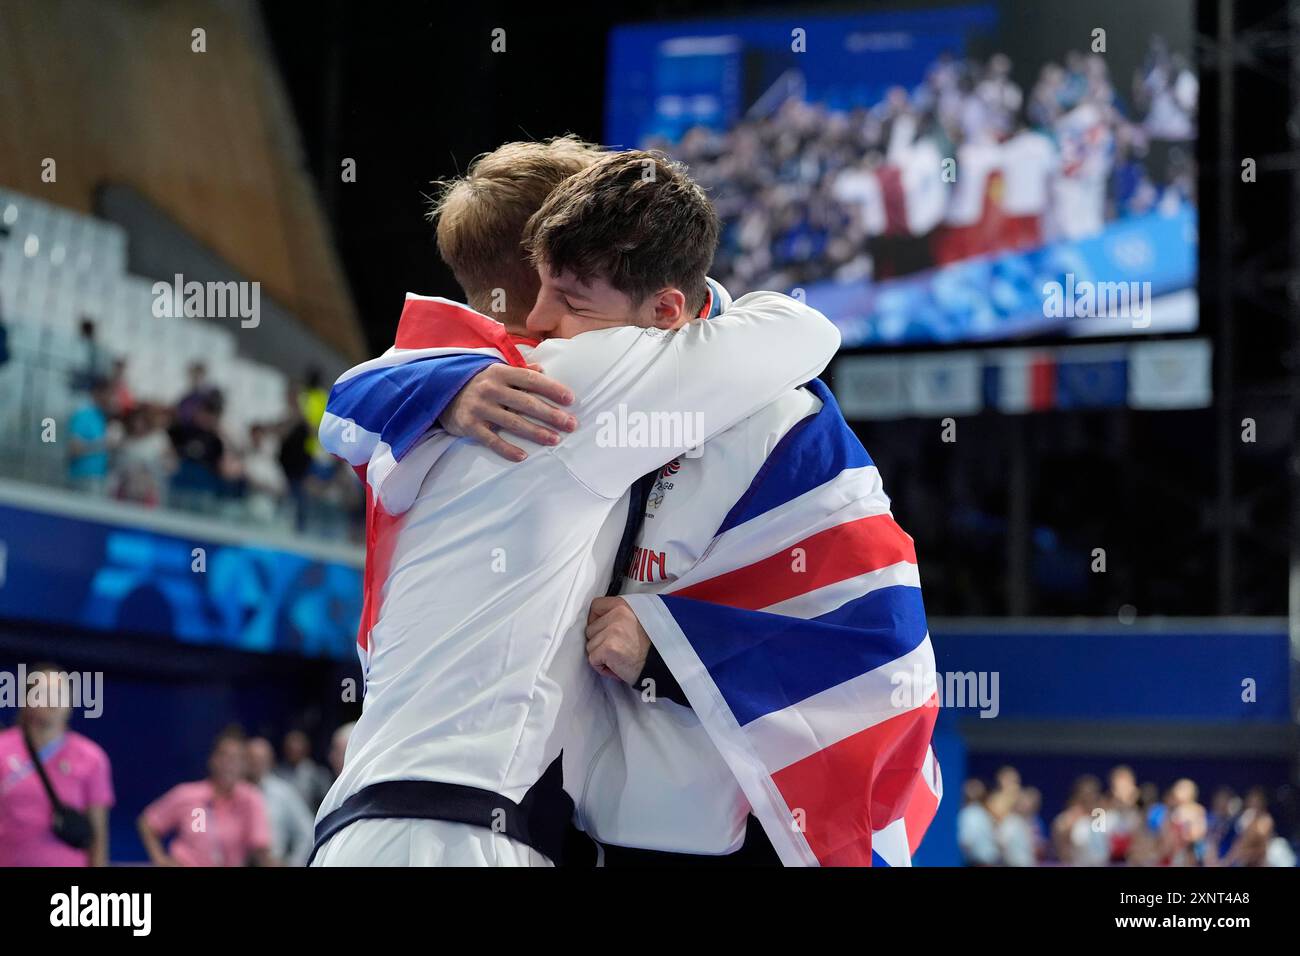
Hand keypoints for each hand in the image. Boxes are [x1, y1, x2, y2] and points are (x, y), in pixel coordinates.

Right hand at [440, 363, 575, 461]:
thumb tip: (542, 369)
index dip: (552, 389)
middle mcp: (490, 388)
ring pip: (512, 422)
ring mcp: (479, 407)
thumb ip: (520, 371)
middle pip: (526, 403)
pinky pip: (491, 440)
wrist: (440, 392)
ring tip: (555, 440)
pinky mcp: (469, 425)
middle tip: (571, 424)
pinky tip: (524, 456)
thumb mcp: (497, 372)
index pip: (531, 380)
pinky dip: (507, 449)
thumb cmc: (478, 383)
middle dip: (551, 414)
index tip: (570, 399)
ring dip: (536, 432)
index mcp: (500, 372)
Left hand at [585, 597, 650, 684]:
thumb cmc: (653, 647)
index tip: (603, 631)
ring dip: (601, 656)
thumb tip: (601, 619)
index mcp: (624, 605)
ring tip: (620, 659)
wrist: (664, 665)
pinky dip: (602, 667)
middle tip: (617, 650)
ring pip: (591, 645)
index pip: (596, 605)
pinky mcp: (608, 648)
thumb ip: (620, 615)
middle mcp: (617, 614)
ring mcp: (612, 630)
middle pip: (590, 629)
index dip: (596, 620)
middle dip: (600, 642)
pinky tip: (618, 667)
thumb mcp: (640, 619)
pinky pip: (593, 659)